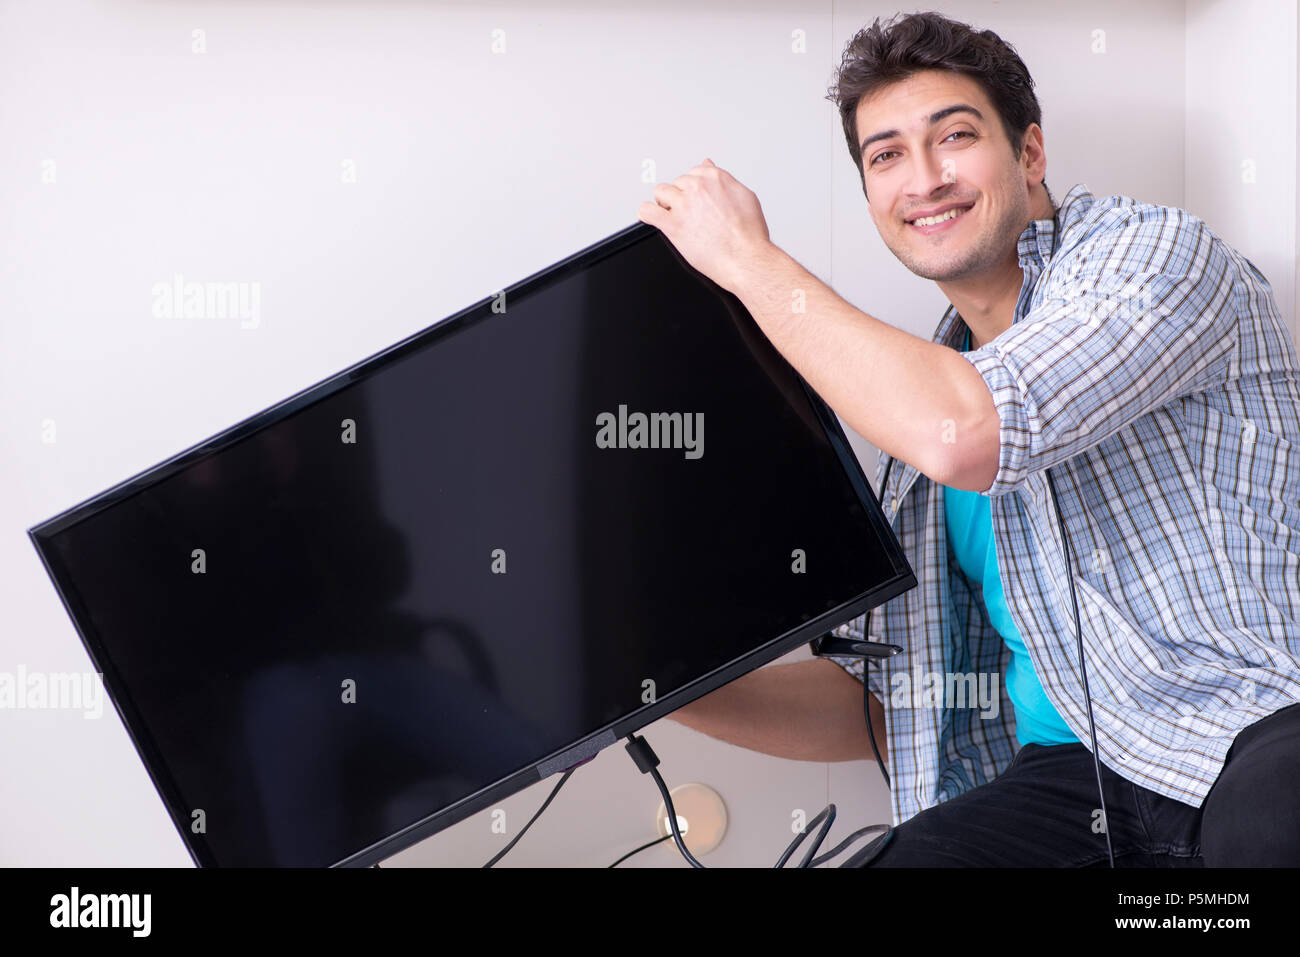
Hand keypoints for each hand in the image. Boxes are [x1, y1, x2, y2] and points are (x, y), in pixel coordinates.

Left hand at [637, 158, 773, 296]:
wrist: (745, 258)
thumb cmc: (749, 234)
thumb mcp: (745, 197)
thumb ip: (724, 180)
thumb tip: (709, 165)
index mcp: (714, 178)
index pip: (693, 173)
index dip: (694, 188)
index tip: (696, 199)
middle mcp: (697, 188)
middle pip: (677, 183)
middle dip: (681, 197)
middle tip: (690, 214)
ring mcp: (683, 205)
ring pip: (661, 193)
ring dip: (665, 203)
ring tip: (674, 216)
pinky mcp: (673, 225)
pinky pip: (647, 212)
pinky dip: (647, 214)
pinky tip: (652, 219)